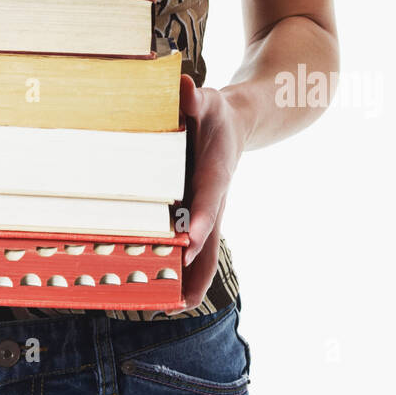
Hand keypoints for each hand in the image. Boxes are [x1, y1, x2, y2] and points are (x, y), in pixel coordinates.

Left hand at [174, 73, 250, 311]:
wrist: (238, 124)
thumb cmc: (215, 114)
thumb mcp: (209, 99)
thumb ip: (195, 96)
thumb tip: (185, 86)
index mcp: (215, 172)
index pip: (209, 197)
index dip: (201, 218)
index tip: (188, 239)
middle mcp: (212, 200)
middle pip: (209, 242)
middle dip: (193, 270)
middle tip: (172, 298)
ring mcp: (206, 213)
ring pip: (203, 257)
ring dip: (187, 282)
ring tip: (162, 307)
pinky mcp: (198, 218)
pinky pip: (193, 253)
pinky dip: (181, 274)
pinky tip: (158, 294)